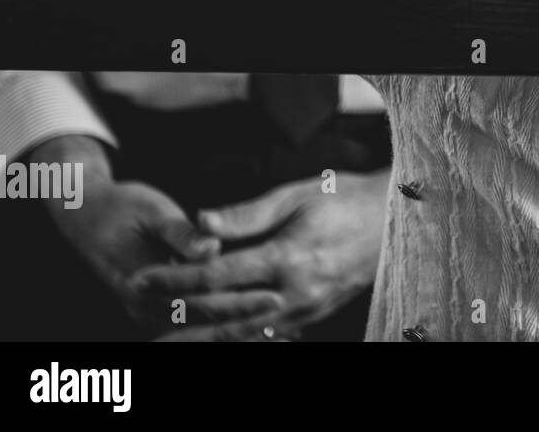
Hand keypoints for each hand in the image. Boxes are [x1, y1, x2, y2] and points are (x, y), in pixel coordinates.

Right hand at [30, 136, 271, 330]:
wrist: (85, 216)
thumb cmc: (123, 207)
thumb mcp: (153, 211)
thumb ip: (182, 234)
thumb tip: (212, 248)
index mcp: (146, 283)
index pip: (202, 302)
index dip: (241, 302)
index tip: (276, 297)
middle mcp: (146, 306)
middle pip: (205, 324)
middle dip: (247, 325)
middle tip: (290, 324)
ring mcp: (149, 312)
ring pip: (199, 331)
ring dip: (236, 333)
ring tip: (282, 334)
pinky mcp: (157, 310)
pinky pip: (194, 326)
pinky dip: (222, 327)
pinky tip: (256, 327)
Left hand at [129, 169, 387, 339]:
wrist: (396, 222)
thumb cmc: (347, 199)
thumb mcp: (299, 194)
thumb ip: (248, 213)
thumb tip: (201, 222)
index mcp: (288, 257)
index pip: (217, 274)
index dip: (175, 279)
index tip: (142, 279)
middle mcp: (295, 292)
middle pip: (223, 314)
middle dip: (178, 317)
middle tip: (142, 318)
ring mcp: (306, 308)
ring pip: (242, 333)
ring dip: (203, 339)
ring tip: (168, 344)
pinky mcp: (314, 314)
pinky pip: (268, 335)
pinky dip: (237, 340)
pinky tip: (216, 340)